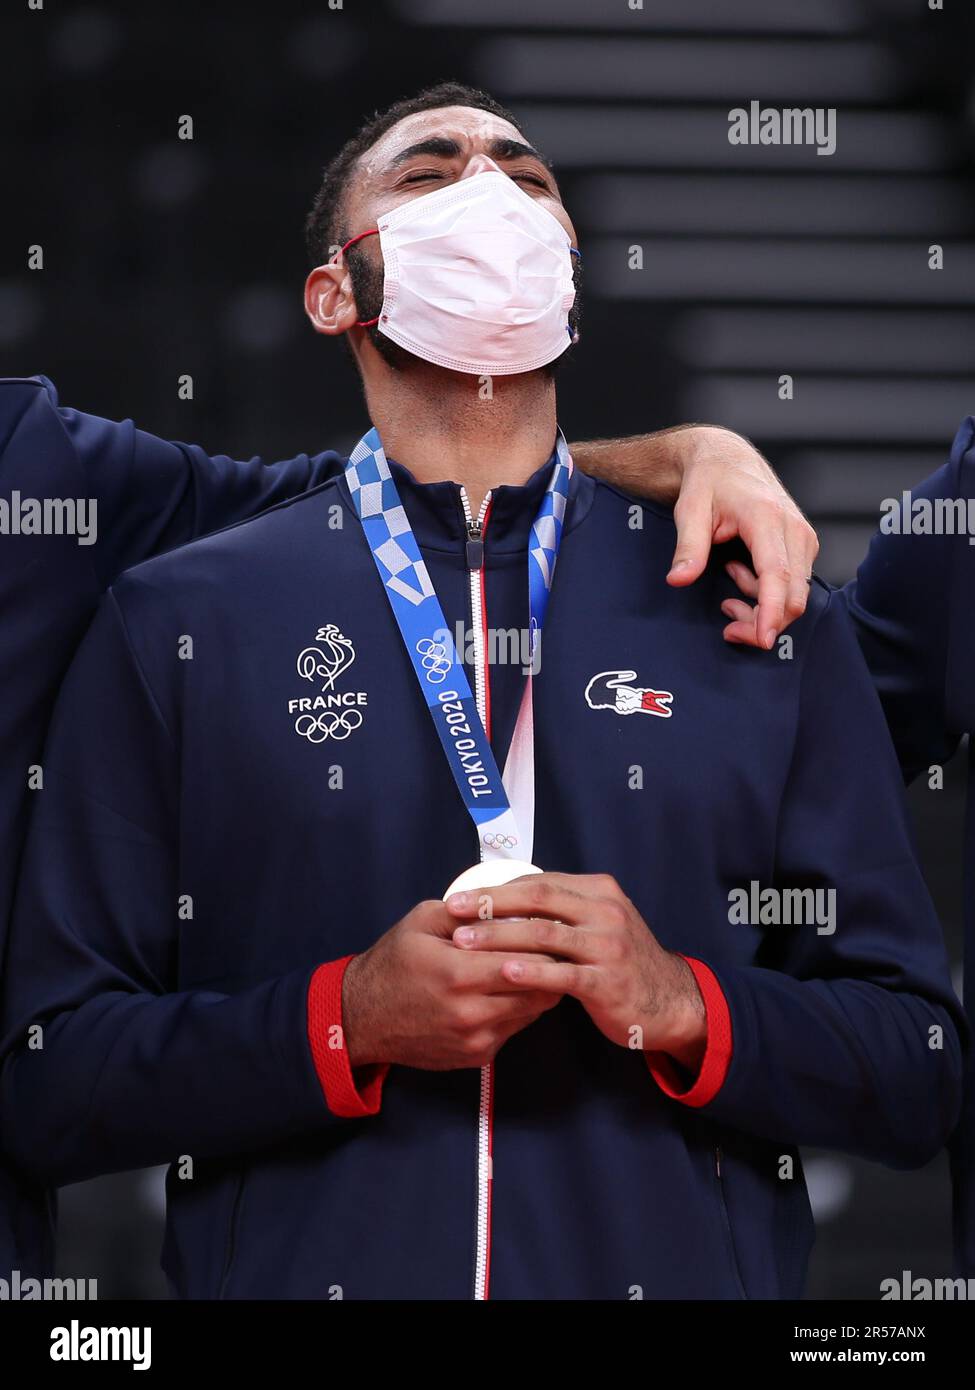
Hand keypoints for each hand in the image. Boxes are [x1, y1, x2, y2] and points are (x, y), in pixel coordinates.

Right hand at [342, 898, 562, 1071]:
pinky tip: (507, 989)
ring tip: (535, 964)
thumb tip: (512, 905)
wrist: (362, 1017)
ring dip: (538, 987)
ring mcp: (477, 1039)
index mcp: (459, 973)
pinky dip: (519, 1008)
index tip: (553, 927)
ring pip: (534, 1010)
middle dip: (552, 965)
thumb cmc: (393, 963)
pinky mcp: (479, 1055)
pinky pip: (516, 1028)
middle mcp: (472, 1012)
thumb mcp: (422, 921)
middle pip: (542, 988)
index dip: (547, 942)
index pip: (530, 959)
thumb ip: (468, 912)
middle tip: (555, 945)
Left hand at [446, 873, 706, 1070]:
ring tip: (463, 942)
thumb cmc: (622, 962)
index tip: (462, 896)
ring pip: (544, 934)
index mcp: (599, 891)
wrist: (669, 1001)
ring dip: (499, 936)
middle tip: (453, 909)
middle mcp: (605, 911)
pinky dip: (530, 971)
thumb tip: (506, 901)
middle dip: (490, 903)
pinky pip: (562, 974)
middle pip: (538, 898)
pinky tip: (502, 972)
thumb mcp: (600, 924)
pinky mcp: (608, 981)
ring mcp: (608, 946)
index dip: (498, 888)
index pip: (540, 881)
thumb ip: (563, 911)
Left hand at [667, 427, 818, 650]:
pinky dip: (767, 594)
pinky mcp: (803, 545)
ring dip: (761, 607)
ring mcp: (803, 538)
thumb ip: (688, 547)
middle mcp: (794, 528)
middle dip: (763, 622)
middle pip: (793, 595)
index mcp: (767, 518)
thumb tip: (678, 579)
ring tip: (728, 579)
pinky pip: (792, 585)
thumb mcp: (689, 510)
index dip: (770, 612)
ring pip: (795, 595)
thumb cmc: (709, 481)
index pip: (777, 575)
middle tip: (729, 626)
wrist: (727, 459)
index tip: (760, 639)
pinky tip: (740, 572)